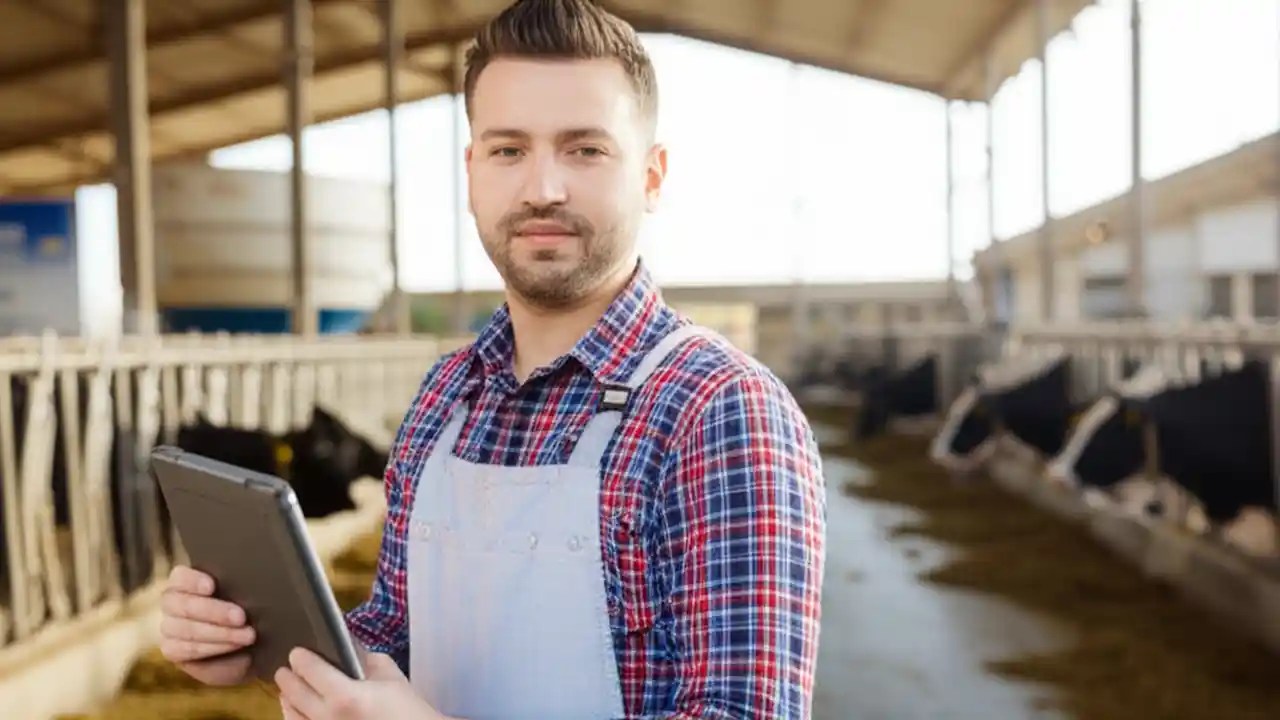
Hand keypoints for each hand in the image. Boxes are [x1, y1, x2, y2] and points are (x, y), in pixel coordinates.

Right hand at [158, 565, 255, 685]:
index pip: (180, 577)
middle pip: (184, 605)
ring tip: (248, 636)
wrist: (244, 644)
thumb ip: (240, 586)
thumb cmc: (246, 609)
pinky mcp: (172, 650)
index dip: (193, 581)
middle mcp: (172, 602)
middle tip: (242, 617)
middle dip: (215, 612)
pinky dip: (215, 649)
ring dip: (220, 634)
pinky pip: (188, 651)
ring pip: (187, 630)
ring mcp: (169, 628)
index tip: (211, 586)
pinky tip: (235, 647)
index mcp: (185, 581)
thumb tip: (257, 576)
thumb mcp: (245, 594)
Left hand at [276, 647, 451, 719]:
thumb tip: (343, 639)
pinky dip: (295, 717)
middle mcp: (327, 717)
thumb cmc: (406, 708)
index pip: (308, 668)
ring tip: (292, 689)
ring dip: (289, 698)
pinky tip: (301, 711)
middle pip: (292, 691)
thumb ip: (362, 655)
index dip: (300, 656)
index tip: (298, 651)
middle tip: (288, 668)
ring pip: (289, 714)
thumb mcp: (389, 675)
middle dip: (287, 675)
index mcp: (345, 695)